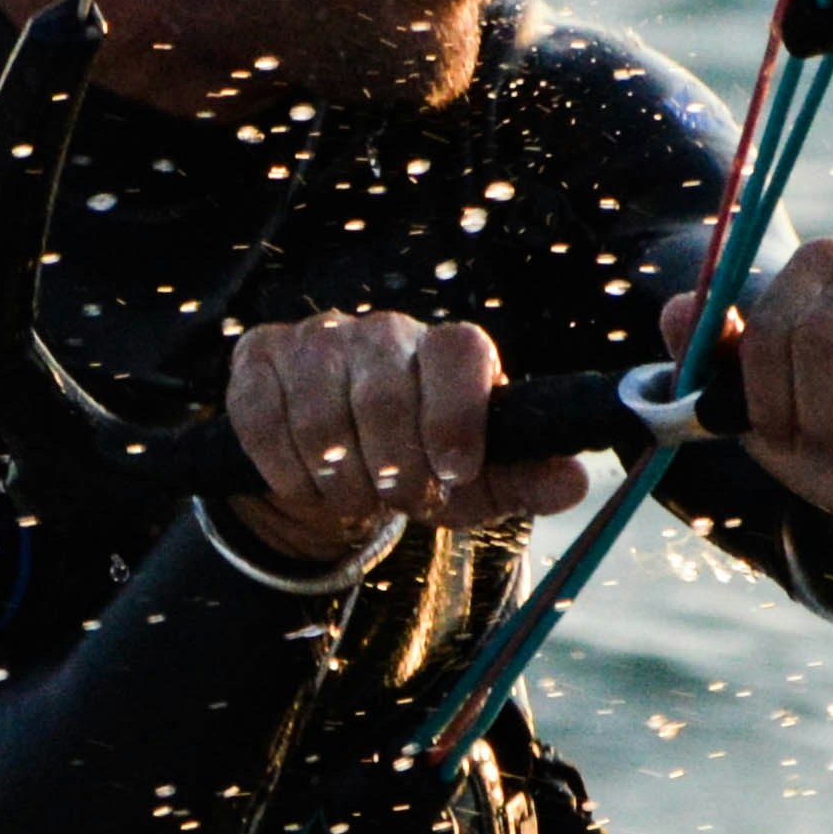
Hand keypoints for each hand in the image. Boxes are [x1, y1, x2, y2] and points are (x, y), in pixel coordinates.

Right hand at [222, 308, 594, 567]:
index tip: (453, 471)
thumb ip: (525, 479)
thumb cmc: (419, 467)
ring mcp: (317, 339)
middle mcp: (383, 332)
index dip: (456, 415)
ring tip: (353, 498)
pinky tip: (305, 484)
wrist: (337, 469)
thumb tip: (573, 480)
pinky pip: (262, 417)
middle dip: (392, 469)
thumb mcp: (477, 484)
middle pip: (384, 392)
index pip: (459, 352)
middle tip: (399, 501)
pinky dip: (285, 468)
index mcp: (446, 349)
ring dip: (337, 478)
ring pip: (320, 411)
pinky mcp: (259, 356)